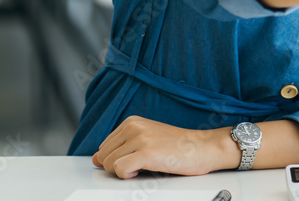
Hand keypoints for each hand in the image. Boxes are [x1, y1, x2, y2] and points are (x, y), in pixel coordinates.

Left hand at [92, 115, 232, 177]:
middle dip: (117, 167)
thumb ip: (121, 147)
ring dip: (124, 172)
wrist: (203, 147)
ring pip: (109, 165)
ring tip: (145, 166)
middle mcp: (133, 127)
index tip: (135, 160)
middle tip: (140, 165)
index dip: (117, 160)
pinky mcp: (146, 153)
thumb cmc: (179, 147)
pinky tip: (143, 170)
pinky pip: (120, 170)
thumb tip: (95, 159)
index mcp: (131, 122)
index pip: (103, 147)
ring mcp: (139, 139)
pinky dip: (128, 176)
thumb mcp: (147, 139)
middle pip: (103, 157)